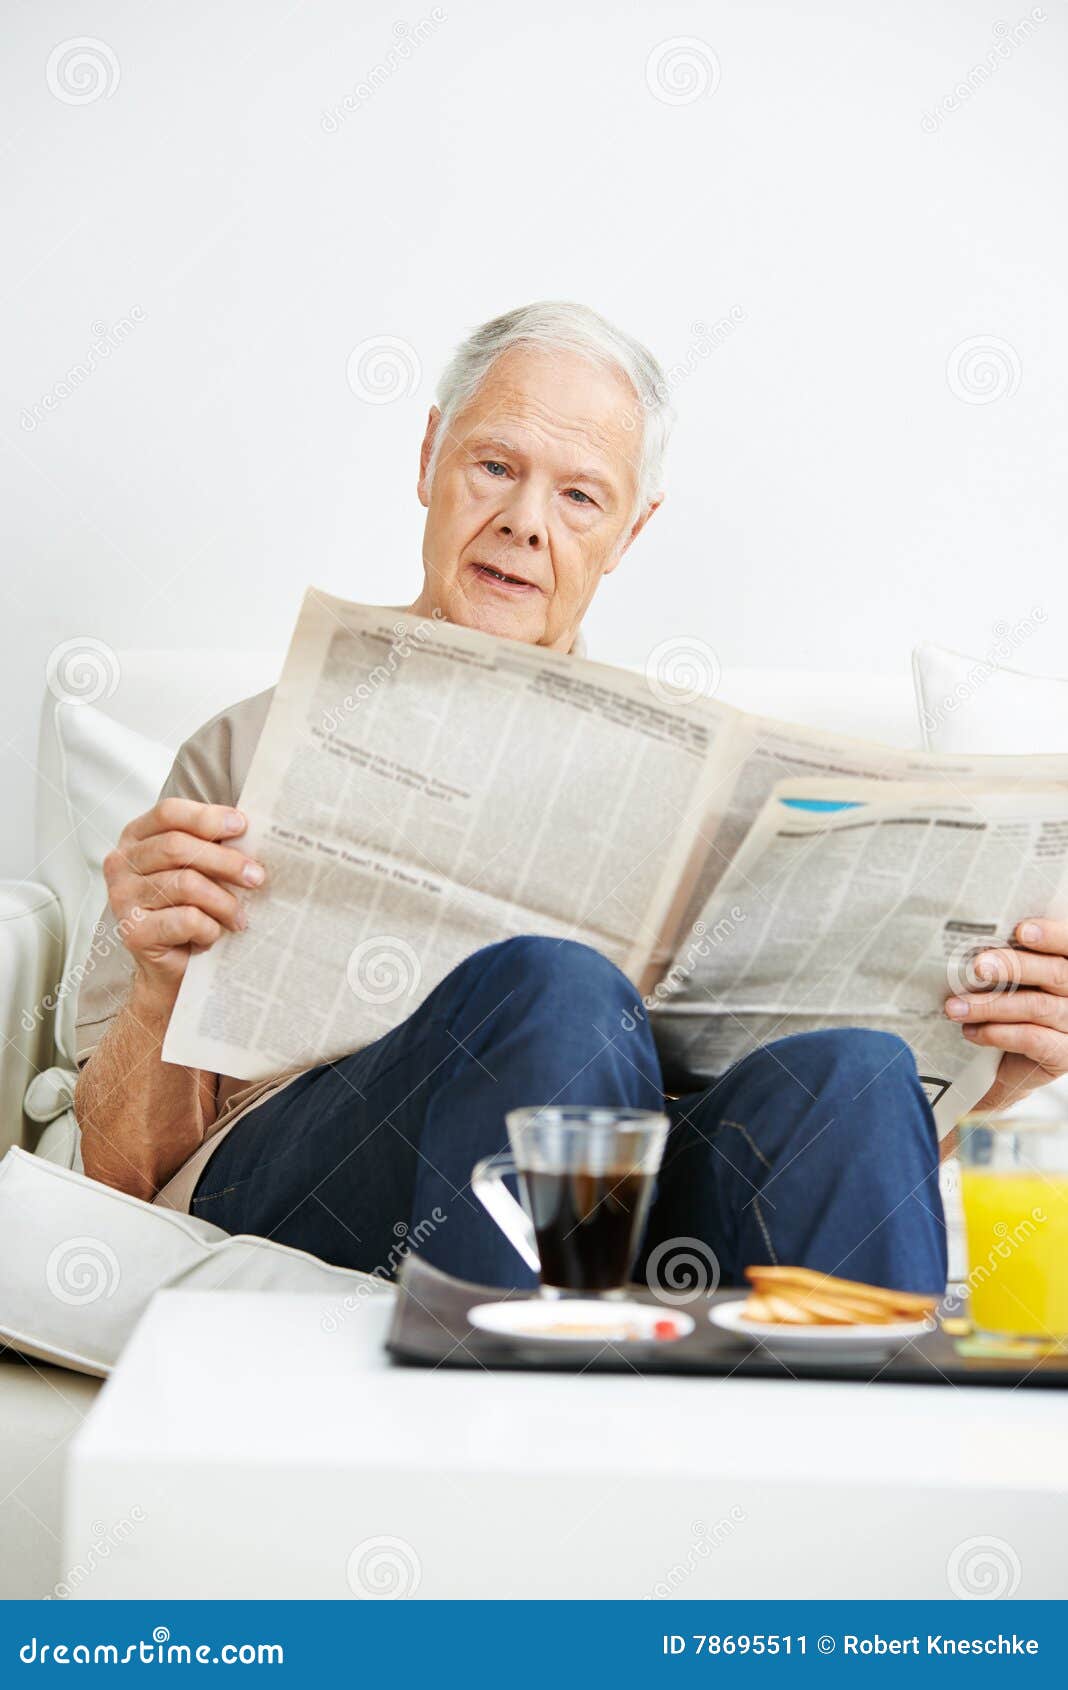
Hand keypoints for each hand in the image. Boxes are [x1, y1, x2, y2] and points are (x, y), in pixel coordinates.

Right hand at [103, 798, 264, 1006]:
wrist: (172, 967)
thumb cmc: (189, 908)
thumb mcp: (199, 869)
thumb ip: (212, 845)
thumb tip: (250, 829)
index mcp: (135, 838)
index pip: (168, 813)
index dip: (207, 816)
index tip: (242, 826)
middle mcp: (121, 864)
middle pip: (177, 847)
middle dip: (226, 861)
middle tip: (256, 876)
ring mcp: (121, 898)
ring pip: (185, 884)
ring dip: (223, 902)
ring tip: (240, 917)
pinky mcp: (133, 931)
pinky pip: (185, 919)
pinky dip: (209, 928)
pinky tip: (213, 935)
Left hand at [944, 918, 1067, 1111]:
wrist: (1011, 1065)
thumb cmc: (1009, 1009)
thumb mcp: (1011, 981)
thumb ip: (1007, 961)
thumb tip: (969, 943)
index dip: (1053, 935)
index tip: (1021, 931)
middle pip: (1055, 973)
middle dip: (1014, 967)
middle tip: (979, 966)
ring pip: (1037, 1006)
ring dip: (991, 1005)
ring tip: (955, 1007)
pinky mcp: (1063, 1055)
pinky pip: (1033, 1039)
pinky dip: (999, 1033)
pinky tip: (973, 1032)